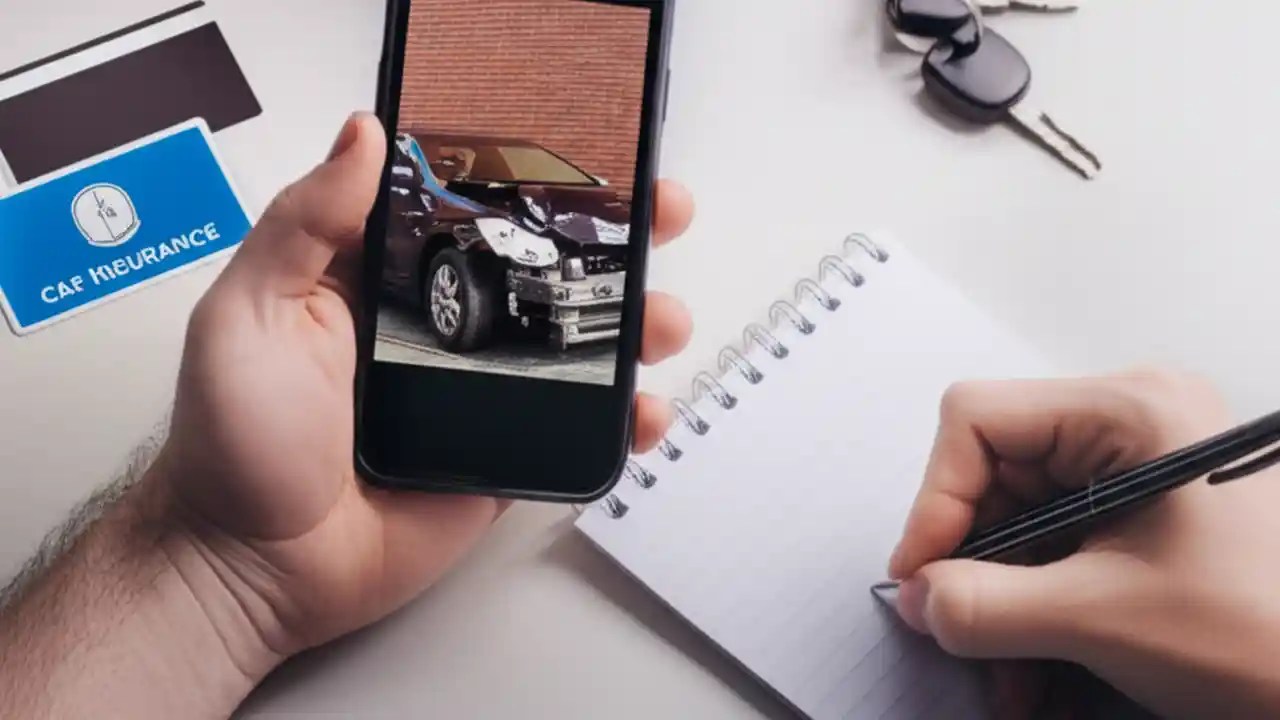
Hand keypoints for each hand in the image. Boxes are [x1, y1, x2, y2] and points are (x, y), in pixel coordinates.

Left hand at [150, 114, 695, 664]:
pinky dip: (623, 420)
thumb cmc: (234, 443)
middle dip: (611, 239)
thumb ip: (304, 223)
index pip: (470, 209)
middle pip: (541, 268)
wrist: (253, 568)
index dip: (532, 178)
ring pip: (574, 345)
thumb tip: (362, 135)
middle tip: (660, 213)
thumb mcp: (248, 312)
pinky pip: (576, 429)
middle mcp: (439, 327)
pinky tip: (645, 409)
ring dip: (632, 325)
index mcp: (382, 279)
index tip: (588, 155)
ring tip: (662, 318)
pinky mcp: (501, 453)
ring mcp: (477, 392)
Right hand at [889, 369, 1279, 719]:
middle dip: (971, 563)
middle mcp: (1131, 421)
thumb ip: (987, 606)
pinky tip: (1036, 664)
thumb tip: (917, 598)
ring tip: (1008, 671)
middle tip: (958, 630)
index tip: (921, 575)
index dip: (936, 499)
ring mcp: (1136, 465)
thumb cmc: (1268, 633)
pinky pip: (1053, 544)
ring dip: (999, 598)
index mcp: (1132, 410)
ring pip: (1017, 517)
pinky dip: (1032, 603)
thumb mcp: (1104, 618)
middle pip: (994, 471)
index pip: (978, 420)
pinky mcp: (1140, 510)